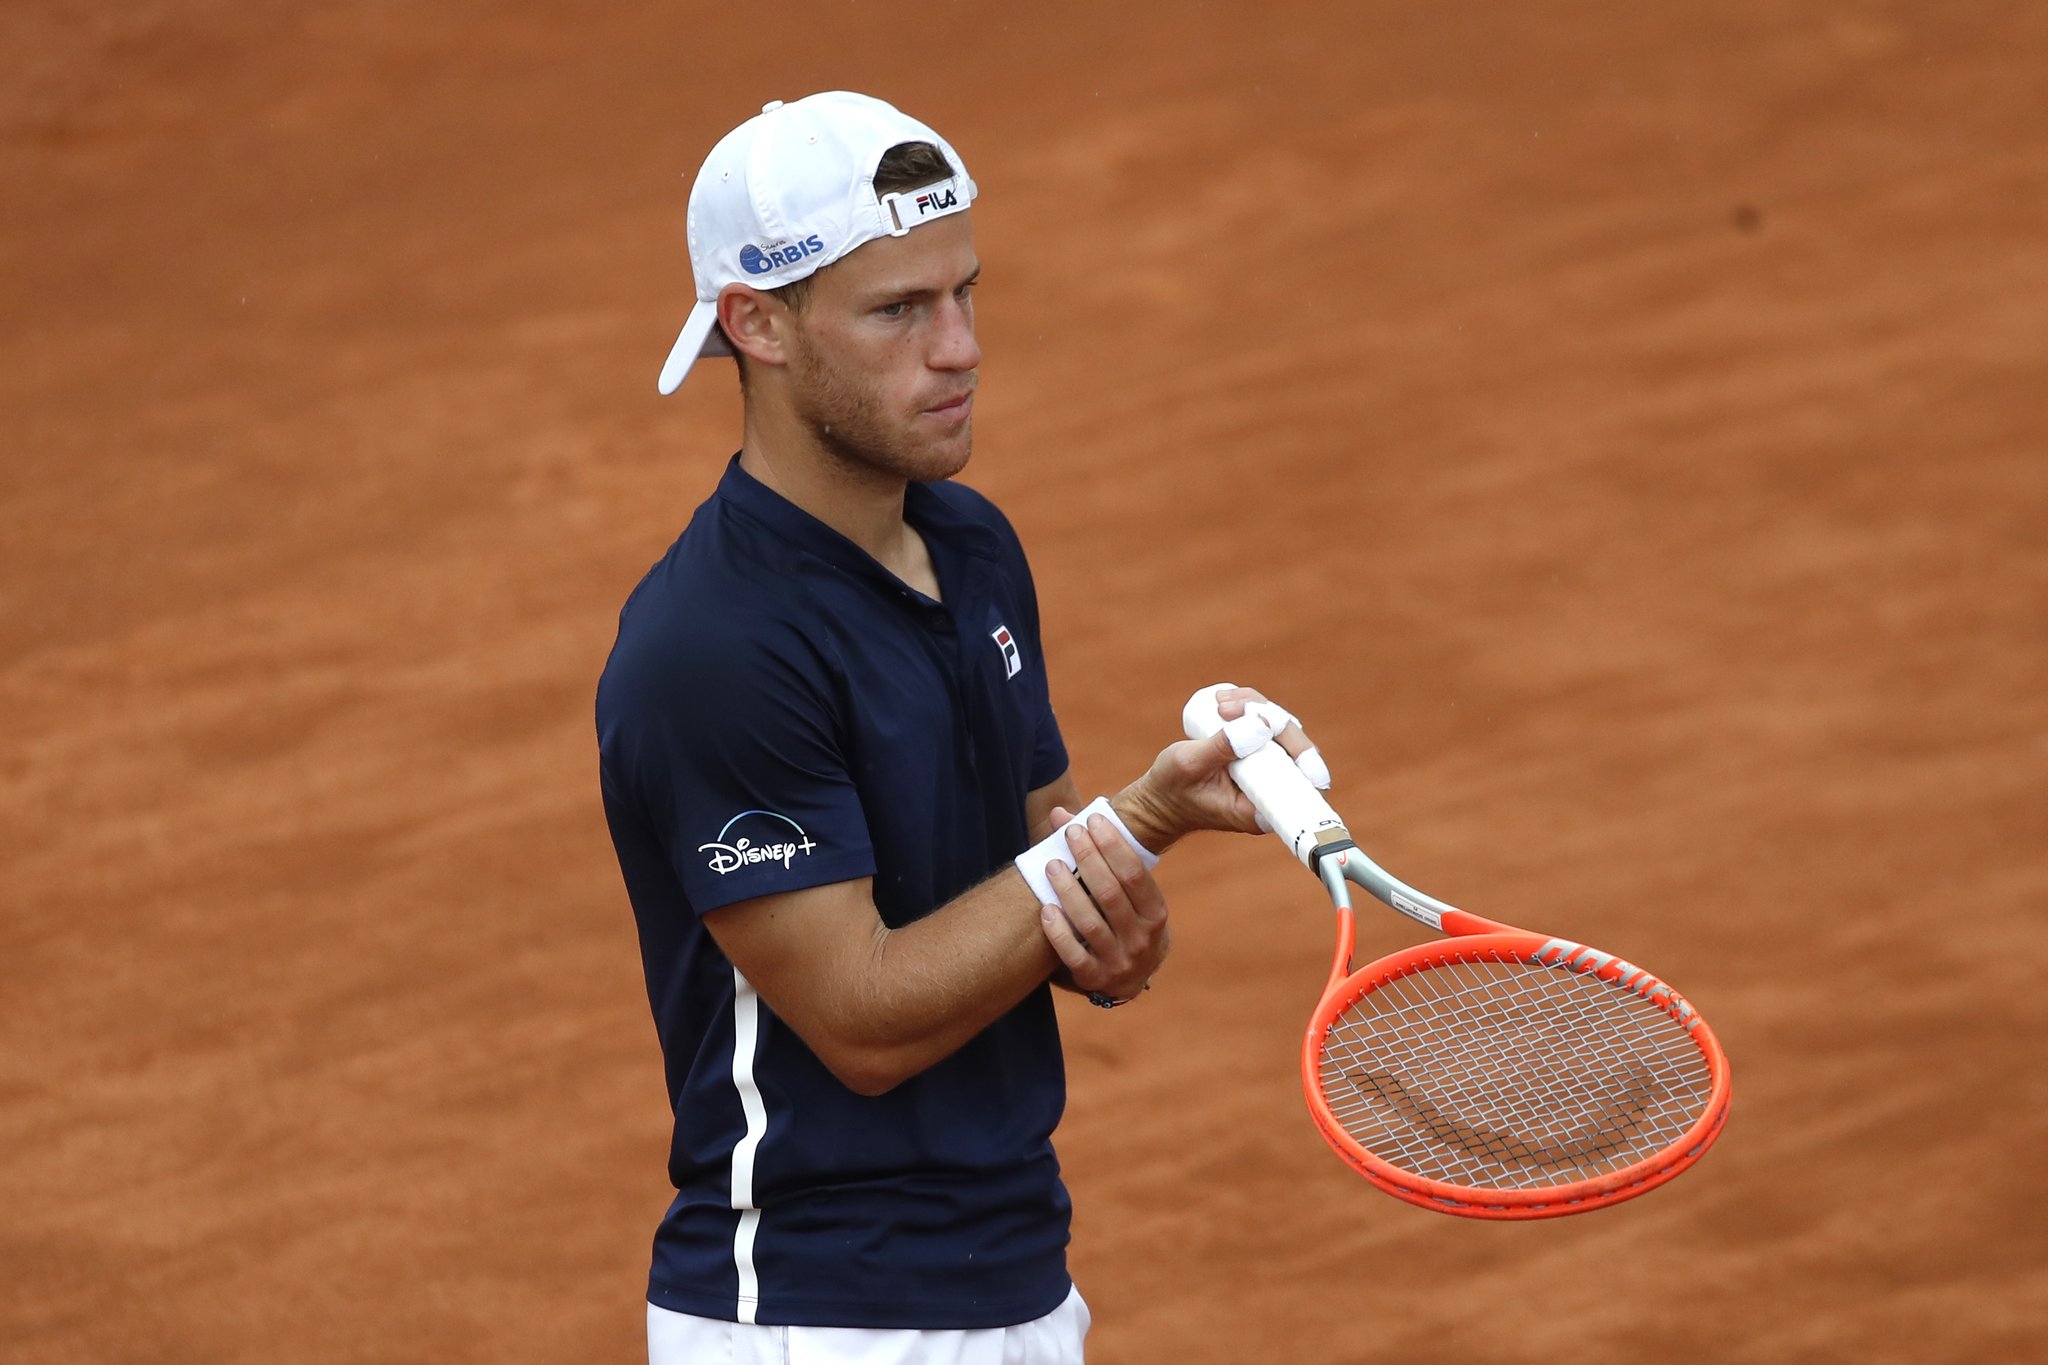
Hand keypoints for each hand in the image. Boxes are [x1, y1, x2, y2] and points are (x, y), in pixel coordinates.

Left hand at [1036, 806, 1168, 1002]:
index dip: (1113, 844)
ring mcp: (1119, 963)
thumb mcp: (1126, 893)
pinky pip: (1073, 955)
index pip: (1135, 874)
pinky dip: (1058, 932)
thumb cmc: (1124, 918)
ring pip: (1090, 924)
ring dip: (1068, 891)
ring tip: (1051, 865)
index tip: (1092, 820)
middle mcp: (1143, 940)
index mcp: (1156, 913)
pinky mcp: (1095, 979)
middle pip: (1111, 894)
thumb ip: (1099, 853)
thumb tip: (1060, 813)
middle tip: (1070, 834)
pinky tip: (1045, 908)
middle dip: (1088, 859)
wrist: (1129, 975)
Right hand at [1111, 686, 1323, 851]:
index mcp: (1260, 811)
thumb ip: (1223, 747)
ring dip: (1257, 709)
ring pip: (1281, 733)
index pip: (1302, 783)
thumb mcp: (1189, 764)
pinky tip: (1228, 701)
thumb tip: (1261, 725)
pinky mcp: (1257, 757)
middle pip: (1296, 750)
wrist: (1161, 796)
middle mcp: (1271, 794)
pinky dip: (1251, 710)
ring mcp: (1267, 774)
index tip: (1277, 726)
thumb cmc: (1173, 788)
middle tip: (1228, 708)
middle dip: (1268, 718)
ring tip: (1222, 703)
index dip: (1302, 753)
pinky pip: (1266, 728)